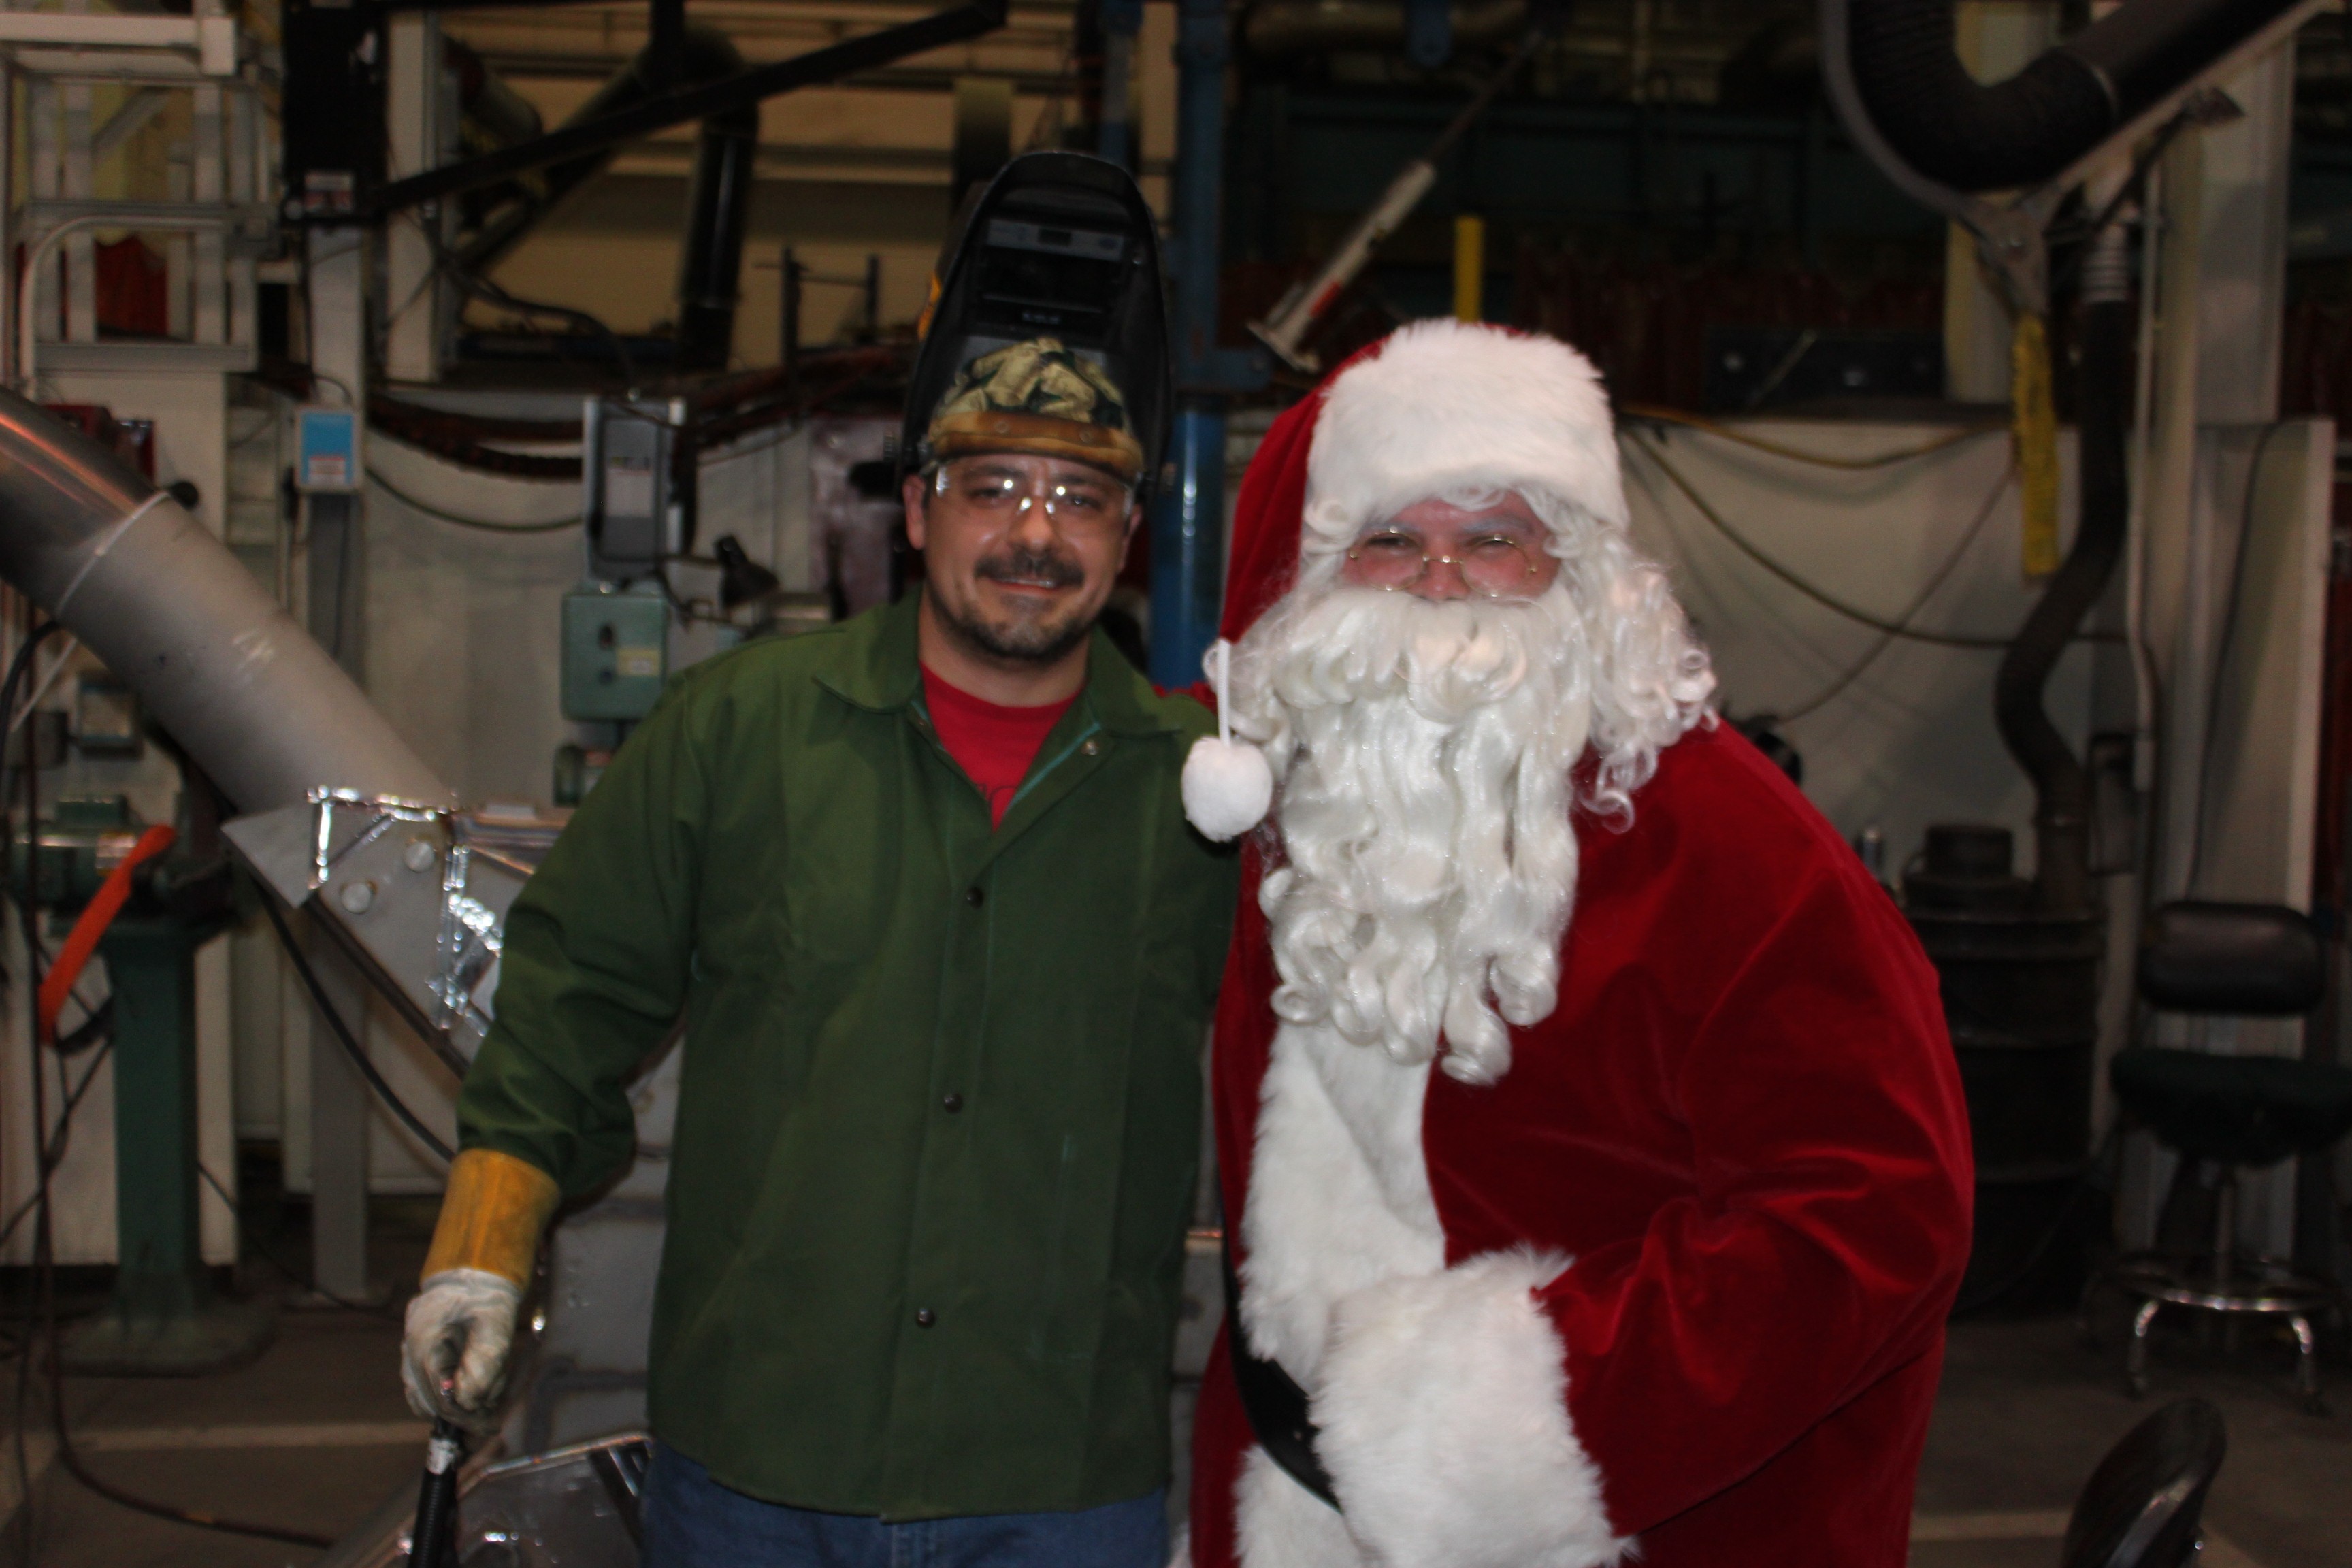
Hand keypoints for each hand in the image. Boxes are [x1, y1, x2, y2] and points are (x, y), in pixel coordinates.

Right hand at [402, 1267, 522, 1430]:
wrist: (474, 1273)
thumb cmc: (487, 1297)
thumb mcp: (495, 1325)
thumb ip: (483, 1363)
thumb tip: (468, 1402)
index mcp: (425, 1343)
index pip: (440, 1396)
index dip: (465, 1415)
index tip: (489, 1424)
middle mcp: (411, 1351)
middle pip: (430, 1400)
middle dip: (463, 1411)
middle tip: (491, 1418)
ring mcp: (410, 1353)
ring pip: (428, 1396)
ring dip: (459, 1401)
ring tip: (489, 1391)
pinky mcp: (419, 1354)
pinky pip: (427, 1385)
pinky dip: (449, 1392)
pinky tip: (474, 1389)